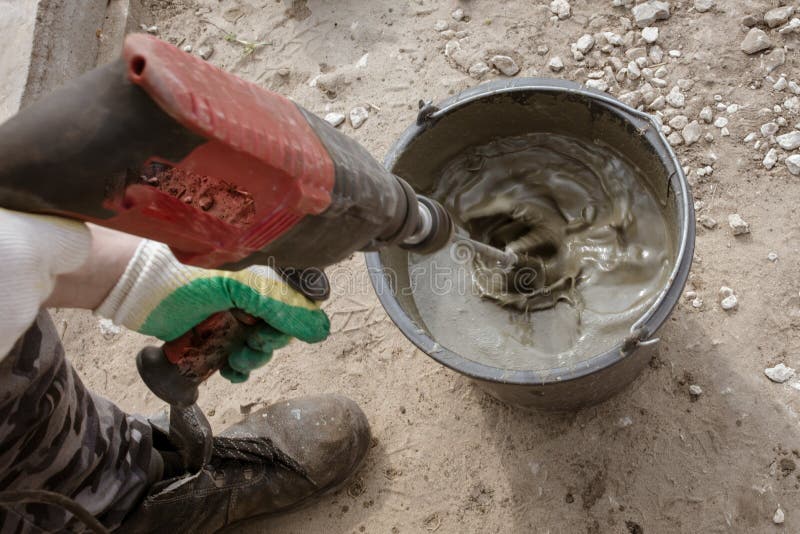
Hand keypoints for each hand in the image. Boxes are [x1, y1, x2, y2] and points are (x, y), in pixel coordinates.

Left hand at [96, 241, 328, 382]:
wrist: (128, 287)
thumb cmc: (180, 277)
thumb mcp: (236, 286)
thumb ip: (278, 303)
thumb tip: (320, 328)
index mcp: (259, 273)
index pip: (297, 300)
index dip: (293, 322)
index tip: (274, 333)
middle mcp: (248, 291)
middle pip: (279, 326)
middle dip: (268, 344)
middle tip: (251, 347)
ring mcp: (228, 313)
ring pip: (258, 344)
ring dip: (253, 359)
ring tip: (235, 363)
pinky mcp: (209, 333)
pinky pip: (234, 354)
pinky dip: (237, 367)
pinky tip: (228, 372)